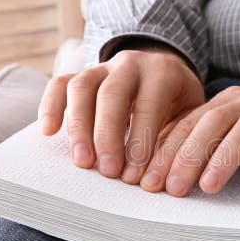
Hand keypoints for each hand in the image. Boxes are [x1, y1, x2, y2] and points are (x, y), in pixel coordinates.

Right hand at [37, 47, 204, 181]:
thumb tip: (160, 176)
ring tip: (82, 161)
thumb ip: (177, 139)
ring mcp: (103, 66)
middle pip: (111, 94)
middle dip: (107, 135)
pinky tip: (49, 131)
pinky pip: (60, 83)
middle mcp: (131, 64)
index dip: (140, 140)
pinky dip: (50, 105)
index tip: (133, 174)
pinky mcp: (83, 74)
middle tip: (107, 171)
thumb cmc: (179, 104)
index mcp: (163, 73)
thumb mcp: (191, 116)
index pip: (148, 104)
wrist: (167, 71)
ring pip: (82, 87)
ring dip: (78, 126)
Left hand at [141, 69, 239, 195]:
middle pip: (214, 122)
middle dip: (188, 156)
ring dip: (227, 157)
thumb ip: (205, 139)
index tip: (145, 182)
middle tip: (170, 188)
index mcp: (231, 103)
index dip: (165, 151)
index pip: (190, 123)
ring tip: (209, 186)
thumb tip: (158, 163)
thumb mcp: (237, 127)